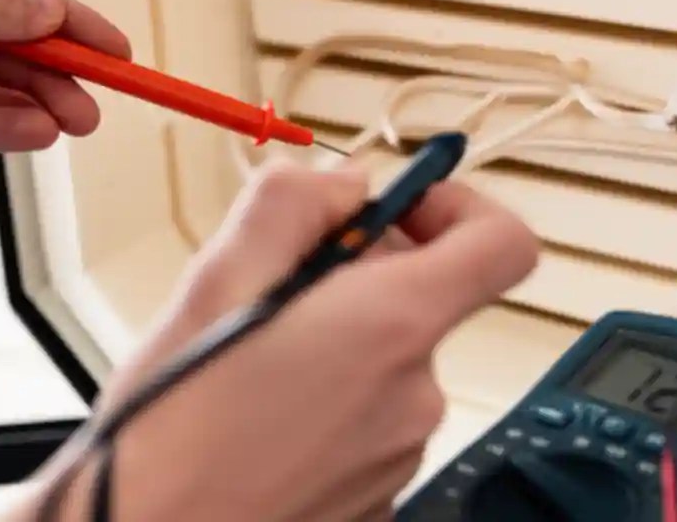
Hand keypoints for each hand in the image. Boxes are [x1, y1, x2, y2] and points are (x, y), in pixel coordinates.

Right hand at [8, 161, 539, 520]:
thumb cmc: (174, 417)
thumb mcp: (219, 275)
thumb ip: (295, 201)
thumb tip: (346, 184)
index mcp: (394, 324)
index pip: (502, 245)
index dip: (459, 208)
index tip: (400, 209)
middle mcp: (416, 393)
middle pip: (426, 301)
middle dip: (360, 278)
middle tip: (278, 287)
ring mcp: (401, 452)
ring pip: (388, 362)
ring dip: (337, 344)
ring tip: (256, 363)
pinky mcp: (377, 495)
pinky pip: (369, 421)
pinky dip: (329, 403)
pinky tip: (263, 415)